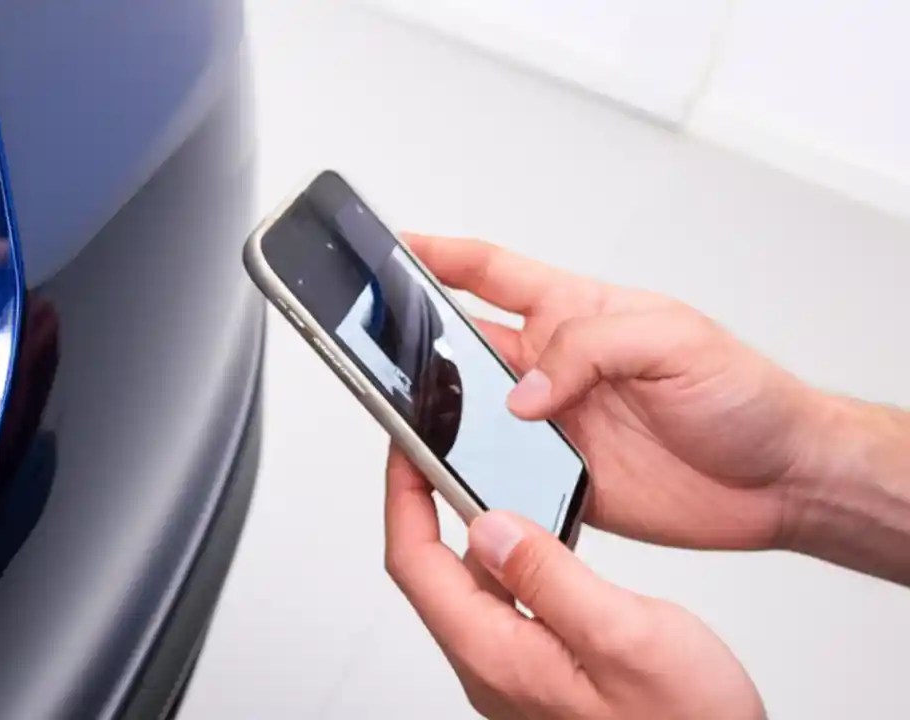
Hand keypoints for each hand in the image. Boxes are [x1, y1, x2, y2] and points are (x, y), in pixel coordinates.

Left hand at [385, 450, 763, 718]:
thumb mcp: (626, 636)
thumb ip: (550, 576)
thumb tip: (487, 525)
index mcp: (497, 655)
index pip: (415, 562)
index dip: (404, 495)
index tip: (409, 446)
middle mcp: (494, 668)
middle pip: (434, 572)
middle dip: (432, 503)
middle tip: (448, 449)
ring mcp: (516, 674)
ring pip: (473, 587)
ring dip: (478, 529)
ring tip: (498, 478)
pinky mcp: (542, 675)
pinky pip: (505, 605)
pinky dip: (511, 559)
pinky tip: (544, 538)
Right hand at [404, 233, 824, 549]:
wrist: (781, 479)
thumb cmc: (745, 395)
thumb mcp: (675, 341)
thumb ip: (592, 348)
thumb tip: (525, 392)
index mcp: (575, 312)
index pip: (491, 273)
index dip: (440, 255)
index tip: (393, 247)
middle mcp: (554, 366)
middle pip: (464, 344)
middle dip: (417, 342)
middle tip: (379, 348)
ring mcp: (553, 424)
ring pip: (470, 413)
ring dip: (441, 416)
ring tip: (414, 420)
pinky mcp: (560, 478)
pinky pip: (499, 473)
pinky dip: (473, 476)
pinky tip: (463, 477)